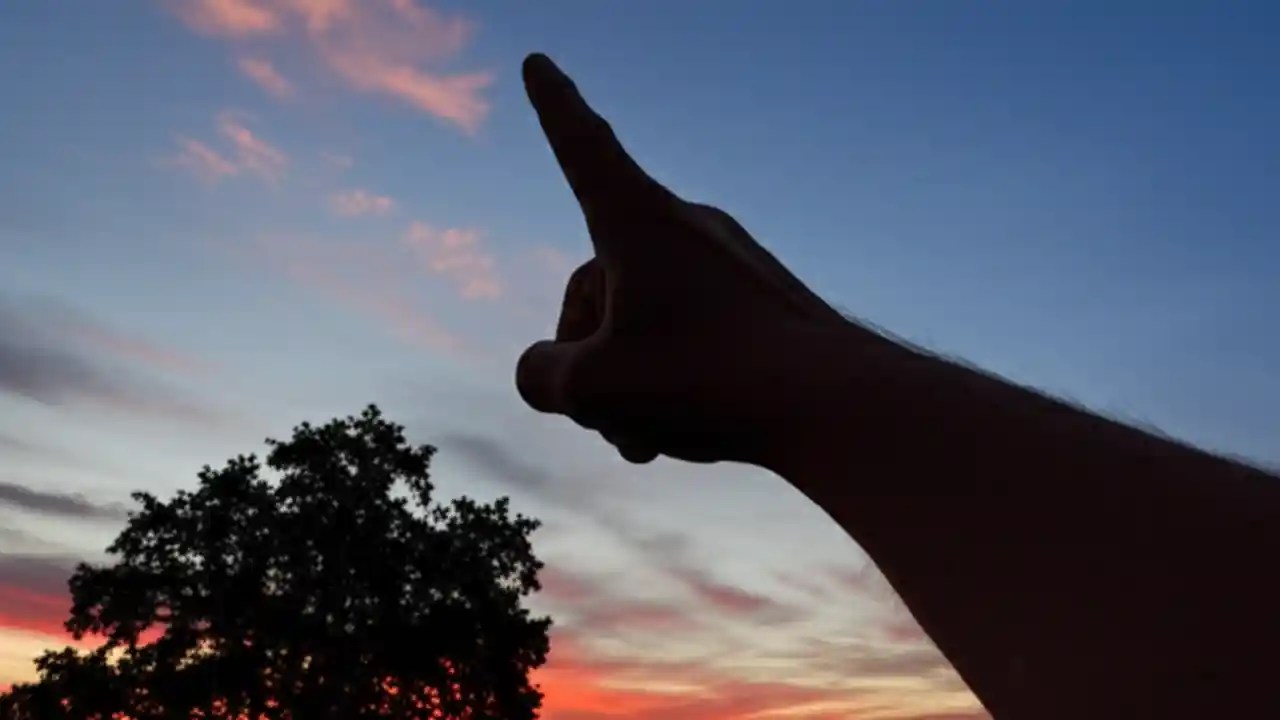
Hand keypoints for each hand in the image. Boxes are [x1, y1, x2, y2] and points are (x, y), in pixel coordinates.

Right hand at [516, 53, 857, 466]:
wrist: (835, 405)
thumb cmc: (707, 383)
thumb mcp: (592, 390)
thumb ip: (542, 376)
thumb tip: (550, 370)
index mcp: (637, 222)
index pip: (582, 147)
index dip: (552, 107)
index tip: (539, 62)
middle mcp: (684, 226)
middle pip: (595, 285)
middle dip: (585, 356)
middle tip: (606, 417)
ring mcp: (726, 262)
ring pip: (639, 319)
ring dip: (625, 383)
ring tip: (644, 440)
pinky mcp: (756, 301)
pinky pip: (687, 331)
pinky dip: (668, 379)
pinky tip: (677, 433)